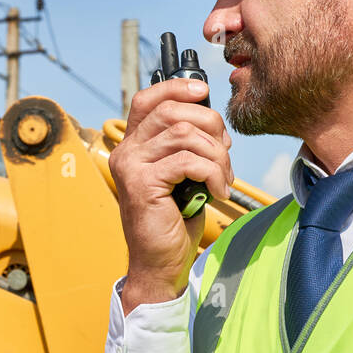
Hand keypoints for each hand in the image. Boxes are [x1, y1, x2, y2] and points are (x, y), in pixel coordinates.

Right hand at [108, 78, 234, 311]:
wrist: (159, 264)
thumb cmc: (173, 221)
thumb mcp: (181, 174)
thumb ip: (185, 145)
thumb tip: (211, 118)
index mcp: (133, 145)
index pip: (149, 98)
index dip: (178, 87)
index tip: (204, 92)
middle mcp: (127, 151)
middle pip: (173, 111)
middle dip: (210, 124)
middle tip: (225, 151)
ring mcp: (132, 167)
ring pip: (185, 134)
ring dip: (216, 154)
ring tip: (224, 177)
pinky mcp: (143, 184)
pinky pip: (188, 161)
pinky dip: (212, 173)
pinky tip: (217, 191)